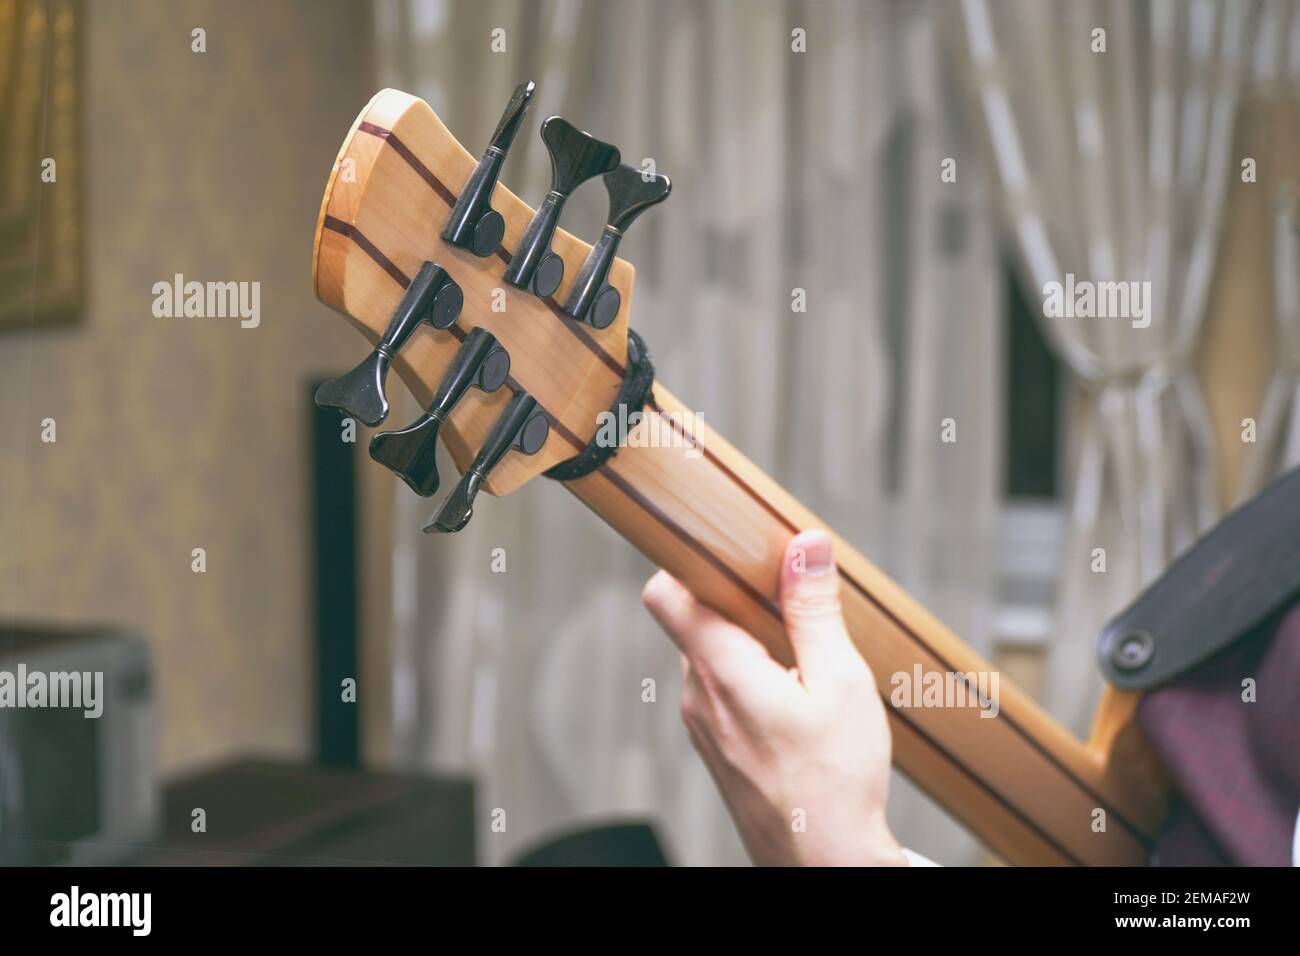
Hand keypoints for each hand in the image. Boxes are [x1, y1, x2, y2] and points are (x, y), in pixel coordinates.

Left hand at [642, 529, 905, 866]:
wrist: (823, 862)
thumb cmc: (835, 781)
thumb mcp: (841, 682)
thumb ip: (815, 610)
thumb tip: (805, 546)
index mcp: (720, 669)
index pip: (664, 594)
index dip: (686, 562)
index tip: (724, 547)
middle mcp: (698, 696)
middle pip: (696, 621)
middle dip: (740, 605)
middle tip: (794, 608)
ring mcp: (703, 726)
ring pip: (713, 658)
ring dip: (752, 647)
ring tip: (807, 665)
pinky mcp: (717, 749)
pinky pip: (723, 693)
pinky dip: (753, 681)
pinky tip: (799, 701)